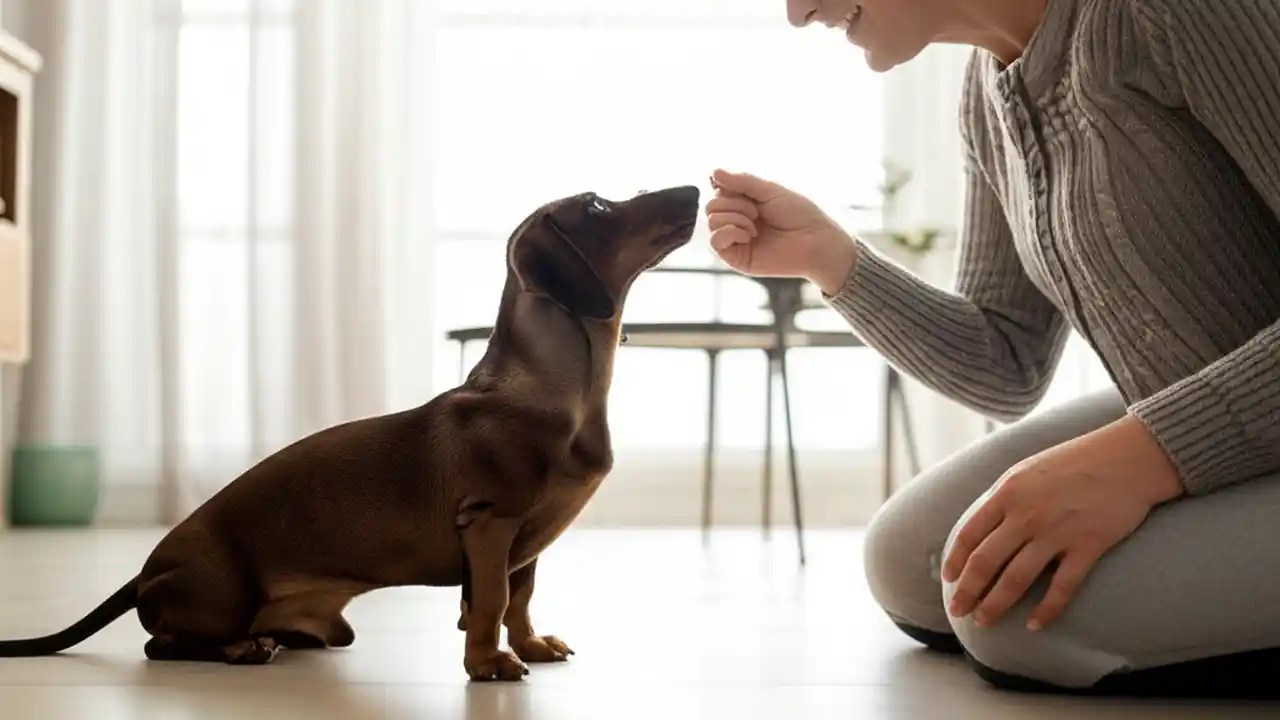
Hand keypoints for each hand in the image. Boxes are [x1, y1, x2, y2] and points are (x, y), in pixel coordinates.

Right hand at [705, 169, 857, 294]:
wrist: (815, 241)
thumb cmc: (799, 215)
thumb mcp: (769, 190)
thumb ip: (741, 181)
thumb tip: (713, 171)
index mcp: (745, 203)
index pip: (718, 190)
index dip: (726, 186)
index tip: (744, 188)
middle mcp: (737, 220)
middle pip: (712, 205)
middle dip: (734, 203)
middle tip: (758, 212)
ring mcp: (735, 240)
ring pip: (711, 220)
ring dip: (736, 217)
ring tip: (757, 226)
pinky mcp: (735, 258)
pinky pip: (715, 242)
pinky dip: (730, 232)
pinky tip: (749, 235)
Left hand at [943, 415, 1183, 630]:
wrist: (1128, 457)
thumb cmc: (1075, 461)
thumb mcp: (1027, 470)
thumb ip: (1004, 497)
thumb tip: (981, 526)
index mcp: (1007, 493)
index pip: (969, 534)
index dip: (956, 561)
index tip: (949, 580)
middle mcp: (1026, 514)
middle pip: (986, 561)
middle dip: (968, 591)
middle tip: (958, 611)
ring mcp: (1057, 531)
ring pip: (1016, 578)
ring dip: (996, 604)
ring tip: (984, 621)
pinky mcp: (1088, 545)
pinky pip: (1062, 586)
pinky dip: (1047, 609)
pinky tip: (1034, 625)